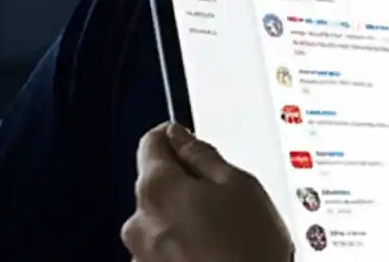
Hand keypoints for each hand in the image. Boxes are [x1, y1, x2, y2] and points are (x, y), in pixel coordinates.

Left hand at [122, 123, 293, 261]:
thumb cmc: (249, 251)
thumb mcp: (240, 186)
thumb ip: (203, 155)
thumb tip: (181, 138)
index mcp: (158, 189)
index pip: (152, 144)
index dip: (175, 138)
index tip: (190, 143)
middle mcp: (139, 222)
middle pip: (157, 186)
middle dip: (186, 186)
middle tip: (226, 200)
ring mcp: (142, 256)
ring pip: (162, 221)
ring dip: (186, 221)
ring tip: (226, 236)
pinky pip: (164, 250)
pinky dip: (185, 248)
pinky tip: (215, 255)